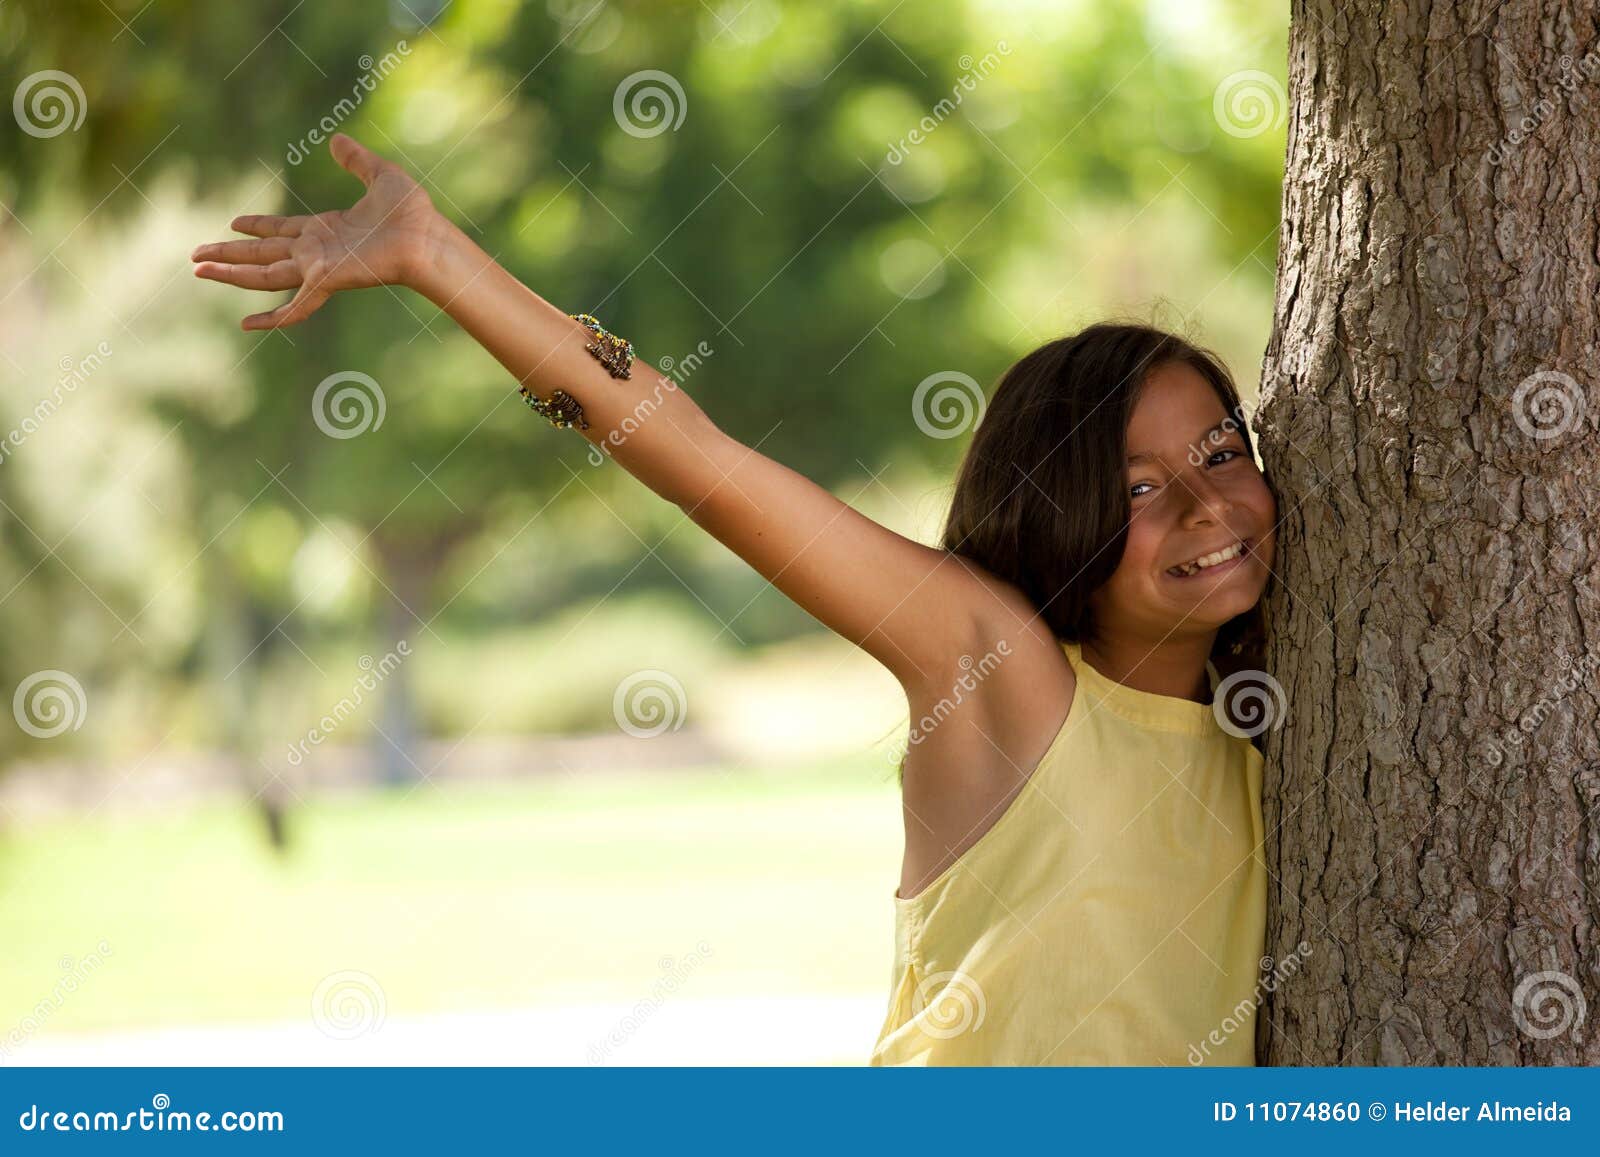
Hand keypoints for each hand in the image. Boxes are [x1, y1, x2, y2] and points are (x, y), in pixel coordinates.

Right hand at [191, 133, 441, 329]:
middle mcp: (317, 251)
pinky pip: (294, 307)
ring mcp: (319, 268)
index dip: (257, 226)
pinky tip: (246, 326)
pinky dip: (271, 318)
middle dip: (228, 254)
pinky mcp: (326, 281)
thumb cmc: (413, 213)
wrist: (428, 238)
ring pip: (264, 275)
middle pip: (262, 254)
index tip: (233, 221)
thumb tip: (337, 139)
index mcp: (327, 229)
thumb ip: (356, 160)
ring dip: (230, 274)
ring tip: (198, 271)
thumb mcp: (381, 175)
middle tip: (195, 255)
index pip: (282, 229)